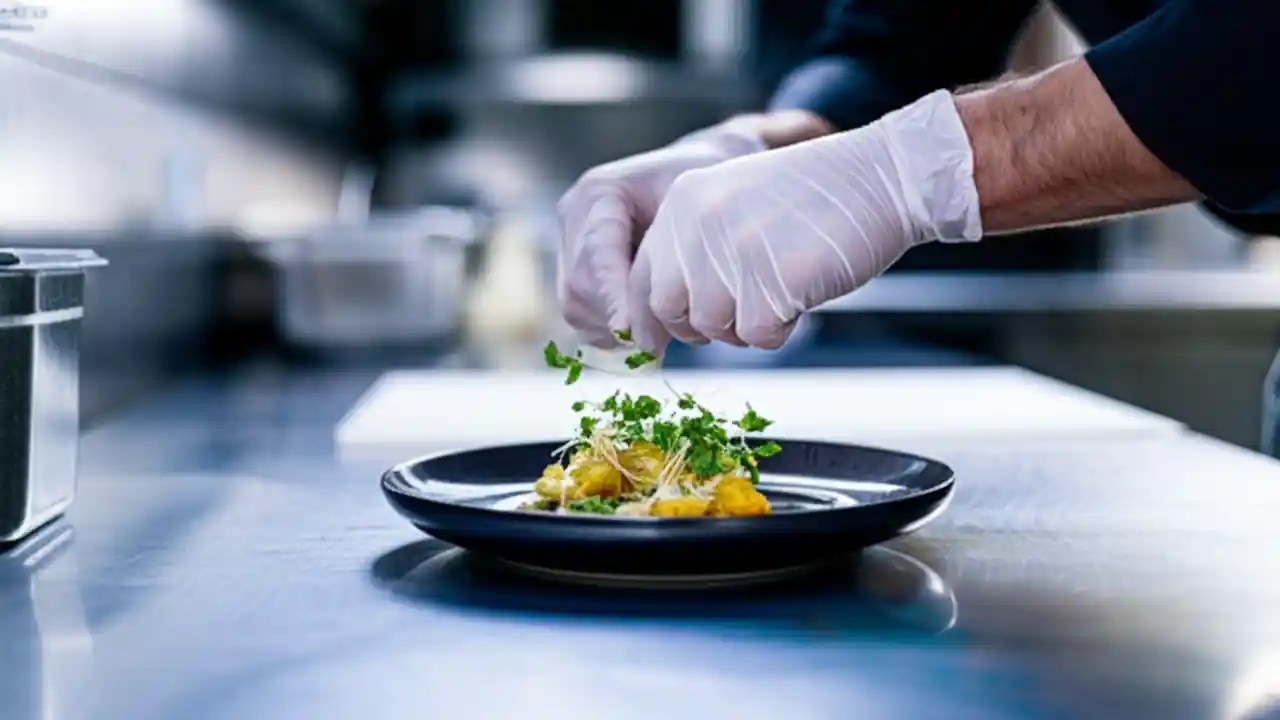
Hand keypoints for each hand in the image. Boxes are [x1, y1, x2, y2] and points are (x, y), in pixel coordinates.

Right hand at [556, 120, 763, 346]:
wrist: (696, 173)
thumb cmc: (704, 183)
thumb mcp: (698, 204)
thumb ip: (677, 249)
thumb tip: (664, 309)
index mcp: (599, 192)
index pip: (596, 252)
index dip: (610, 295)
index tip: (628, 329)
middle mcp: (574, 216)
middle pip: (578, 286)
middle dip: (618, 319)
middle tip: (662, 342)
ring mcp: (568, 243)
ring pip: (575, 306)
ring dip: (614, 329)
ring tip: (660, 332)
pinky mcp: (573, 268)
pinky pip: (581, 316)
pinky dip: (611, 330)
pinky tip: (645, 325)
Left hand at [629, 90, 983, 352]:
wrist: (882, 177)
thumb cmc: (814, 200)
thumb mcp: (732, 204)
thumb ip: (694, 246)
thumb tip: (662, 314)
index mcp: (682, 202)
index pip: (640, 277)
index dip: (654, 318)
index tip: (665, 340)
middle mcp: (697, 224)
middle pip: (669, 308)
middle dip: (702, 324)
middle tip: (745, 310)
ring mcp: (733, 252)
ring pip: (711, 326)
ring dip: (745, 326)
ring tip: (781, 292)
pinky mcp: (771, 282)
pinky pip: (756, 336)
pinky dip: (781, 330)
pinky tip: (803, 295)